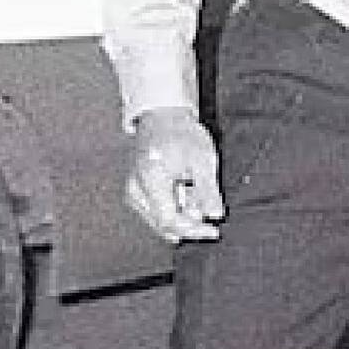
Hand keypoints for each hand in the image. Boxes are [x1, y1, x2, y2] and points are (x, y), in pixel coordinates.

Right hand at [121, 109, 224, 242]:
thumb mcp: (203, 159)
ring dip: (182, 217)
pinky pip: (155, 213)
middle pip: (163, 225)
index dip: (193, 230)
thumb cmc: (182, 133)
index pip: (169, 219)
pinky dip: (174, 210)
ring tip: (194, 194)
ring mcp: (133, 192)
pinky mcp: (135, 193)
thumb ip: (208, 190)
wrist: (162, 118)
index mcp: (151, 178)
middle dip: (189, 224)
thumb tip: (215, 215)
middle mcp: (136, 188)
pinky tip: (184, 195)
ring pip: (159, 221)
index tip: (213, 231)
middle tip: (207, 211)